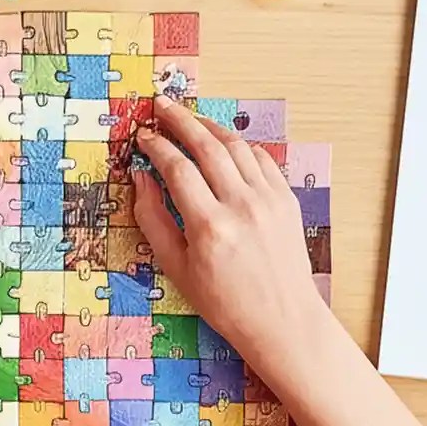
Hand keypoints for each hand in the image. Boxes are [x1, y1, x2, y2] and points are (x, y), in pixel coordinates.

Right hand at [132, 95, 323, 360]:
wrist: (283, 320)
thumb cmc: (224, 302)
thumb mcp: (176, 268)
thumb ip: (153, 218)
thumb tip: (140, 177)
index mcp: (209, 226)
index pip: (176, 168)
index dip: (156, 146)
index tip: (143, 136)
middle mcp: (241, 206)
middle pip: (205, 145)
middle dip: (179, 120)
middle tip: (161, 106)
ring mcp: (268, 200)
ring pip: (235, 145)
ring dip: (209, 126)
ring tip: (190, 120)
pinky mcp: (286, 199)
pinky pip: (260, 158)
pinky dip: (239, 145)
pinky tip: (223, 144)